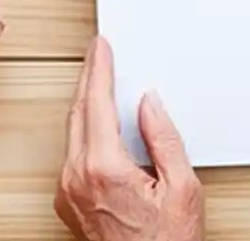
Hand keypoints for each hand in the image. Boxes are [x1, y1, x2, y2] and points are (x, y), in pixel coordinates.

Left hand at [54, 36, 204, 240]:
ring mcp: (67, 192)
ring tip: (100, 82)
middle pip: (78, 113)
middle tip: (99, 55)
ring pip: (72, 133)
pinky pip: (72, 154)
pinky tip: (99, 123)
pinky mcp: (66, 202)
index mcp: (104, 169)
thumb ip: (164, 139)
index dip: (99, 69)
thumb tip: (149, 104)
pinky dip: (85, 131)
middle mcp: (77, 178)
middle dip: (88, 79)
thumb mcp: (182, 188)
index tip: (101, 47)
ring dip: (85, 104)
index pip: (96, 103)